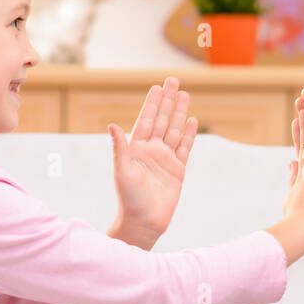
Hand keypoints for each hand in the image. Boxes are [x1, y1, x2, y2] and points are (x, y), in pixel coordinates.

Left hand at [107, 76, 197, 247]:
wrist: (144, 222)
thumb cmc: (129, 199)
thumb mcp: (122, 172)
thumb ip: (120, 148)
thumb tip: (112, 125)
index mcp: (136, 149)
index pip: (146, 120)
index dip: (152, 103)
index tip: (157, 87)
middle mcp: (150, 151)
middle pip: (161, 120)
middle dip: (167, 101)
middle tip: (173, 80)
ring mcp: (165, 159)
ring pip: (174, 131)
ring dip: (179, 113)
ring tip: (185, 95)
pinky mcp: (177, 170)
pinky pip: (184, 148)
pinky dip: (188, 134)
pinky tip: (191, 120)